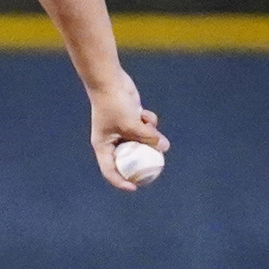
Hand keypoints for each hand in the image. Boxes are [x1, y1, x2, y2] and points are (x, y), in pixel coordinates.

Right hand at [89, 72, 168, 191]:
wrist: (110, 80)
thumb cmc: (114, 104)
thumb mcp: (132, 124)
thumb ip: (148, 137)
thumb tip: (165, 147)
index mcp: (104, 147)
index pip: (110, 171)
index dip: (121, 183)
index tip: (135, 188)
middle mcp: (112, 141)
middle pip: (129, 158)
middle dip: (143, 159)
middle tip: (157, 164)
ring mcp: (122, 130)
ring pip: (140, 142)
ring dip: (148, 136)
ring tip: (147, 124)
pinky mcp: (131, 119)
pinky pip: (144, 128)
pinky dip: (147, 122)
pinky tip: (143, 112)